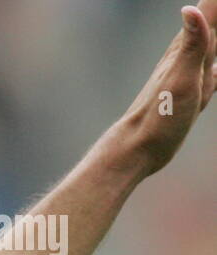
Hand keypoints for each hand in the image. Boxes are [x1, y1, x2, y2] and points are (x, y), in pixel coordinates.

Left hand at [111, 2, 215, 177]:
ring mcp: (187, 77)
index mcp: (185, 52)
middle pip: (210, 26)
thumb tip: (191, 10)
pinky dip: (214, 65)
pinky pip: (209, 73)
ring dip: (214, 32)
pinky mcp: (188, 96)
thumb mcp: (181, 79)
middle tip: (216, 3)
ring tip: (216, 20)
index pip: (209, 14)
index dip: (214, 4)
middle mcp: (184, 60)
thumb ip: (192, 45)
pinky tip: (215, 68)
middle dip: (215, 11)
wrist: (137, 150)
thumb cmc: (158, 118)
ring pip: (208, 47)